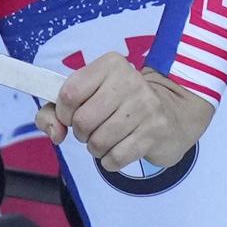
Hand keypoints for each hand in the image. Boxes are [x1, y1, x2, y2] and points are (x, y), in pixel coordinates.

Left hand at [37, 53, 212, 171]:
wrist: (172, 113)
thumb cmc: (119, 105)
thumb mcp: (87, 96)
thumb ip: (54, 111)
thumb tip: (55, 133)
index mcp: (110, 65)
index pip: (69, 94)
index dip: (63, 112)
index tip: (72, 115)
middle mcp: (130, 80)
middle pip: (82, 121)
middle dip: (81, 133)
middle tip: (93, 129)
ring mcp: (146, 106)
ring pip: (97, 143)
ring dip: (95, 148)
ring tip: (106, 139)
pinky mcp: (155, 132)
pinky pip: (115, 158)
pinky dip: (109, 161)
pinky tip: (119, 149)